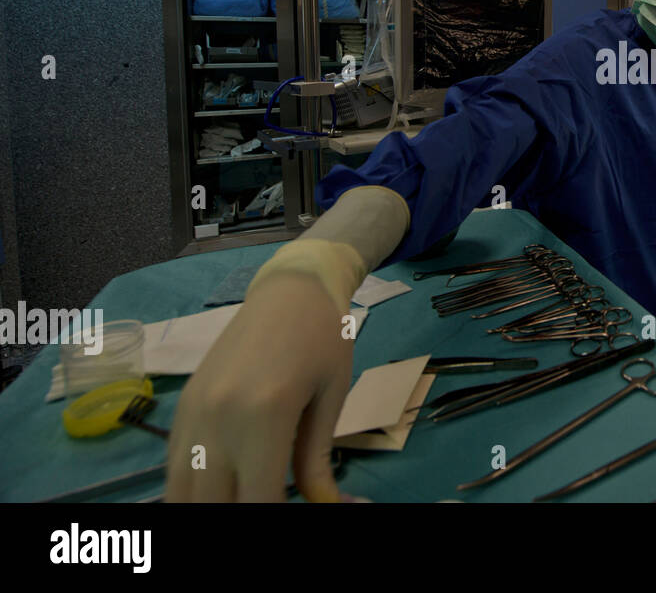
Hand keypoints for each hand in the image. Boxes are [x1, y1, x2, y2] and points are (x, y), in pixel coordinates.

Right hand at [165, 270, 353, 501]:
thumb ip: (316, 461)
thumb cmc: (324, 338)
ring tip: (241, 499)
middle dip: (238, 517)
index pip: (256, 502)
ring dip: (208, 507)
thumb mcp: (331, 398)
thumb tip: (326, 506)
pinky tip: (220, 488)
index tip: (290, 513)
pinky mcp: (181, 408)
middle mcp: (218, 418)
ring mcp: (193, 413)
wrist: (290, 289)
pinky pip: (171, 467)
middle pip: (211, 505)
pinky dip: (190, 488)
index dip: (272, 519)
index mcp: (265, 415)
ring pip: (179, 493)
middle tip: (265, 504)